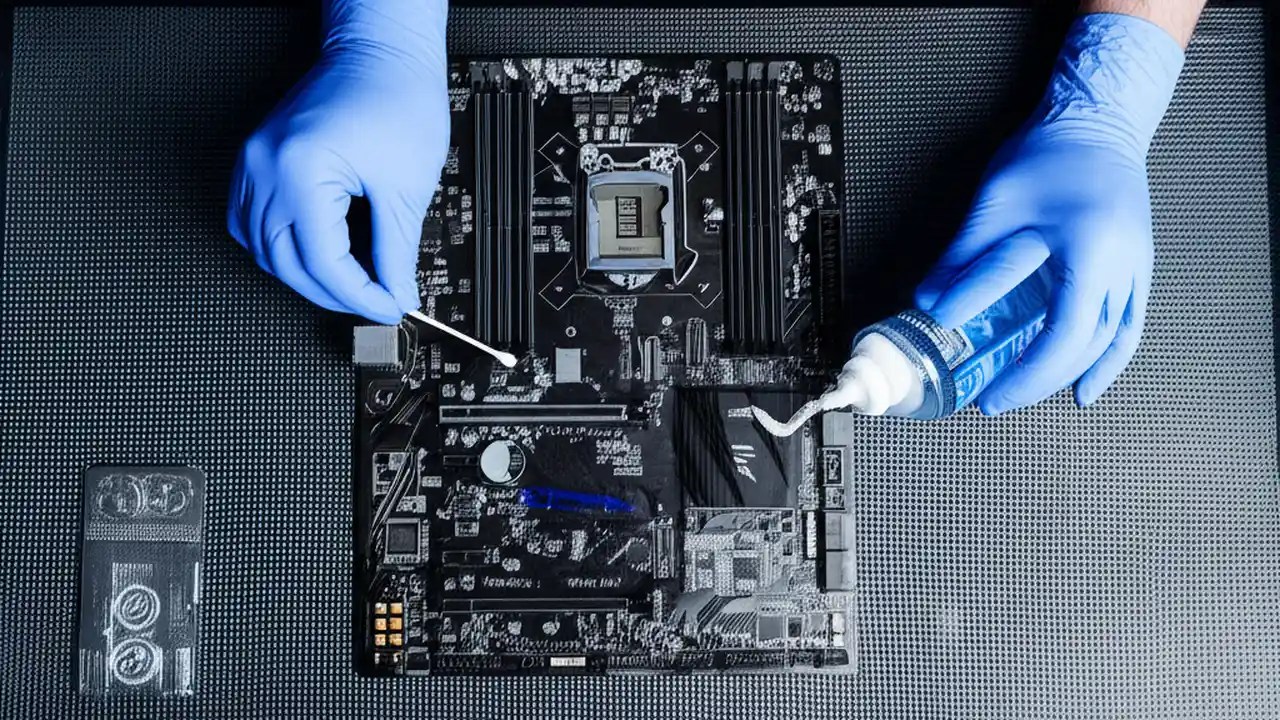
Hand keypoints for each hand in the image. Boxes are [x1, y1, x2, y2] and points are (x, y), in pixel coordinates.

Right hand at [227, 1, 448, 324]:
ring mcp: (254, 161)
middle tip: (375, 301)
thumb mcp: (407, 185)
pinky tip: (308, 254)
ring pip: (260, 247)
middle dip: (332, 292)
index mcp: (301, 171)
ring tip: (347, 284)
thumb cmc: (395, 95)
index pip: (324, 261)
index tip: (390, 305)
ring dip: (301, 274)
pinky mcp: (256, 157)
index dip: (360, 295)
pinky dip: (276, 246)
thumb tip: (396, 289)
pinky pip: (247, 220)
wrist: (382, 51)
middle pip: (286, 262)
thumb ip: (398, 248)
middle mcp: (266, 167)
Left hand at [915, 13, 1184, 413]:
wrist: (1100, 121)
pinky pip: (1127, 329)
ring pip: (1108, 342)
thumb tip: (927, 302)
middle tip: (994, 400)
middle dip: (1036, 378)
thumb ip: (963, 255)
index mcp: (1090, 247)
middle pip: (1083, 343)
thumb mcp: (996, 201)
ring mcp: (1136, 269)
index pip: (1058, 328)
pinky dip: (1106, 363)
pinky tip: (1084, 389)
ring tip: (1025, 394)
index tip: (982, 382)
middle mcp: (1122, 264)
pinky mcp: (1135, 271)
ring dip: (1067, 375)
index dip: (1018, 362)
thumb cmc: (1051, 152)